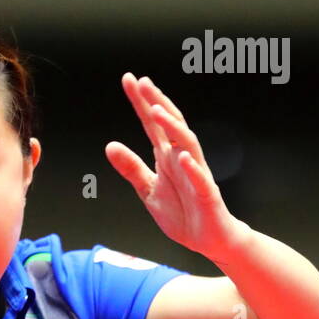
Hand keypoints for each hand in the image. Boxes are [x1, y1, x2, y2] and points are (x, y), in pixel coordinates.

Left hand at [105, 74, 242, 260]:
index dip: (141, 103)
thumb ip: (131, 168)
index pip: (152, 124)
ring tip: (157, 110)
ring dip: (172, 126)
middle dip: (157, 102)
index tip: (128, 79)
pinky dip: (191, 167)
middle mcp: (182, 158)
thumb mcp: (148, 191)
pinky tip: (180, 156)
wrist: (208, 239)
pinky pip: (199, 178)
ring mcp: (195, 174)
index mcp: (167, 156)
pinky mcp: (206, 194)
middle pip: (171, 124)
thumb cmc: (182, 213)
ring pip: (186, 144)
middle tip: (142, 82)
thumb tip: (110, 146)